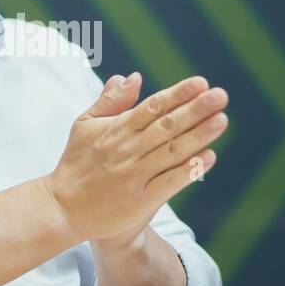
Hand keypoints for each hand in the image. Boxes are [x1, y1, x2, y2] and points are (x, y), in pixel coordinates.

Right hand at [44, 71, 227, 243]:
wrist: (63, 208)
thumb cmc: (76, 163)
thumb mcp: (85, 124)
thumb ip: (110, 101)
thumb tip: (134, 77)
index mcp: (116, 129)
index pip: (153, 107)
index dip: (178, 94)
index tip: (201, 83)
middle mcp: (127, 150)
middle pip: (167, 125)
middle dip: (196, 109)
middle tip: (221, 96)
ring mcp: (134, 175)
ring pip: (172, 151)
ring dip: (199, 135)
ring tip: (221, 120)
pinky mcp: (140, 200)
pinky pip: (169, 182)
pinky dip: (189, 170)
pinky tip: (208, 157)